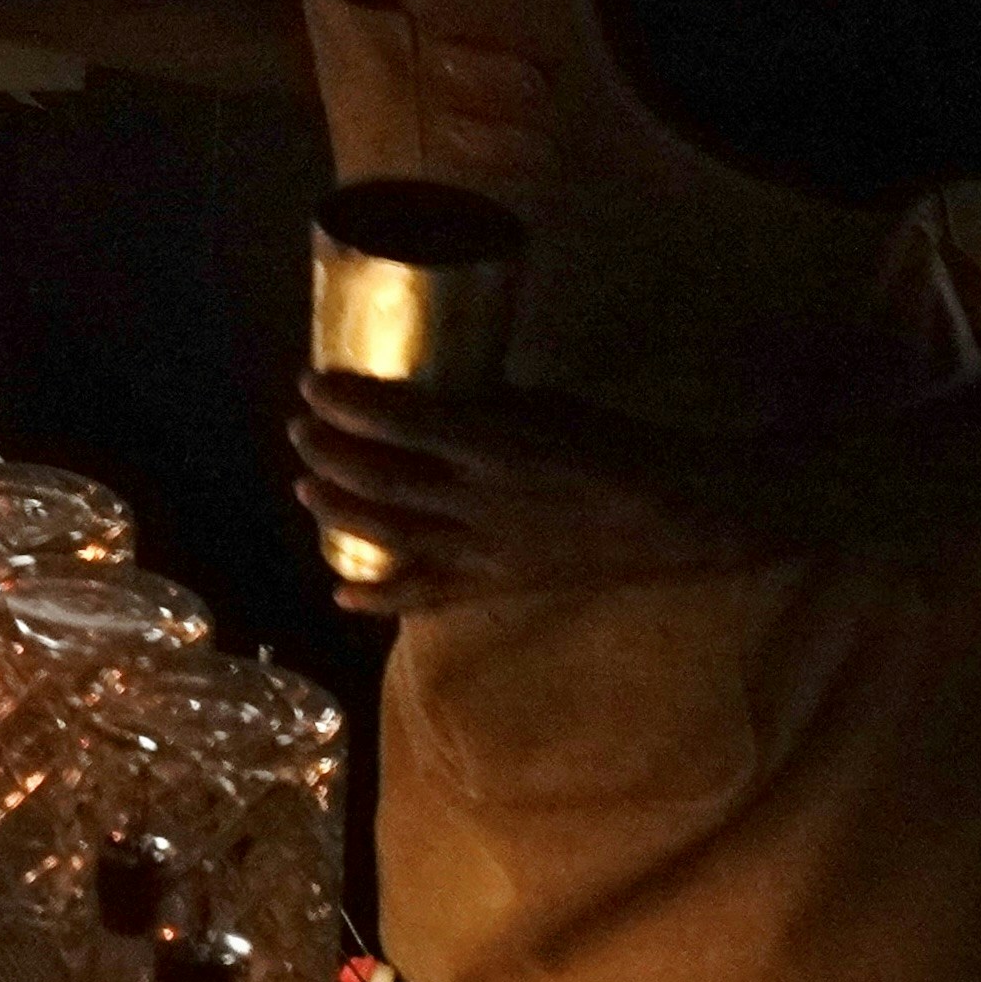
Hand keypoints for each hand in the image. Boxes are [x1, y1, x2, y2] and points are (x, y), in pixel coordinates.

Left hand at [289, 375, 776, 613]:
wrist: (681, 514)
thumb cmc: (615, 442)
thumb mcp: (547, 404)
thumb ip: (484, 404)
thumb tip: (425, 388)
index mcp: (498, 445)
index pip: (399, 422)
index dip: (346, 404)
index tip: (312, 383)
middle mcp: (482, 501)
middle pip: (380, 480)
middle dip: (328, 452)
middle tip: (299, 428)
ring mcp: (487, 550)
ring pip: (390, 535)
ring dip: (337, 511)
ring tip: (304, 487)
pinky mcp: (500, 584)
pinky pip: (429, 596)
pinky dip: (380, 598)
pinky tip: (340, 592)